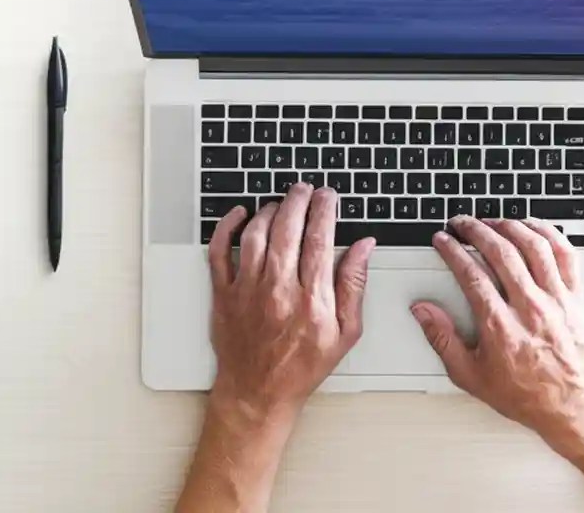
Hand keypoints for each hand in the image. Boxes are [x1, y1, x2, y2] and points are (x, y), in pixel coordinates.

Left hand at [207, 184, 375, 421]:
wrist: (258, 393)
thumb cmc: (302, 366)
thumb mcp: (345, 332)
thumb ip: (354, 286)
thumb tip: (364, 248)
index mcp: (312, 299)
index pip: (320, 239)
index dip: (325, 210)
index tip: (328, 197)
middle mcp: (278, 289)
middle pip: (288, 228)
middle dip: (298, 199)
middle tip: (304, 189)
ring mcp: (247, 290)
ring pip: (256, 234)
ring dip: (269, 209)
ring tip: (281, 202)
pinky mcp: (224, 294)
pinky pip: (219, 251)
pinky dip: (227, 227)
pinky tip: (240, 215)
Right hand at [412, 216, 583, 450]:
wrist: (577, 405)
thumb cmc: (529, 395)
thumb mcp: (472, 377)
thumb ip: (443, 340)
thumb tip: (423, 313)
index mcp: (501, 326)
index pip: (471, 274)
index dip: (452, 251)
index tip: (443, 241)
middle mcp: (530, 307)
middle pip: (501, 252)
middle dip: (476, 230)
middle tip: (462, 223)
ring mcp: (556, 299)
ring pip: (533, 246)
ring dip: (510, 226)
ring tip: (493, 220)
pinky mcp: (576, 297)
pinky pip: (565, 254)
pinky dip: (548, 233)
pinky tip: (534, 227)